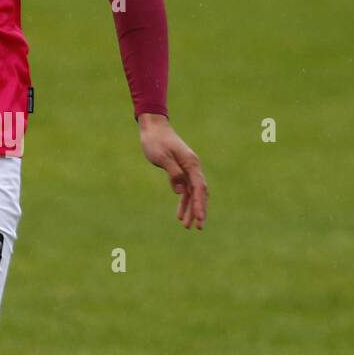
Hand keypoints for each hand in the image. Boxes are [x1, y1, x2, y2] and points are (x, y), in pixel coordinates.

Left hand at [138, 113, 207, 229]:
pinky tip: (179, 214)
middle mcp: (192, 166)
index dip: (199, 204)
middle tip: (198, 227)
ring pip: (193, 193)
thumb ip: (173, 173)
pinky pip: (185, 189)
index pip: (198, 188)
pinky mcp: (181, 170)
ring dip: (190, 209)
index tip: (199, 218)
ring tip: (186, 226)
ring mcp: (188, 169)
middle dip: (199, 210)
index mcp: (191, 163)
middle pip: (200, 192)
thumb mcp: (162, 157)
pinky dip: (183, 201)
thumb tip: (180, 191)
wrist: (153, 127)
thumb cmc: (156, 141)